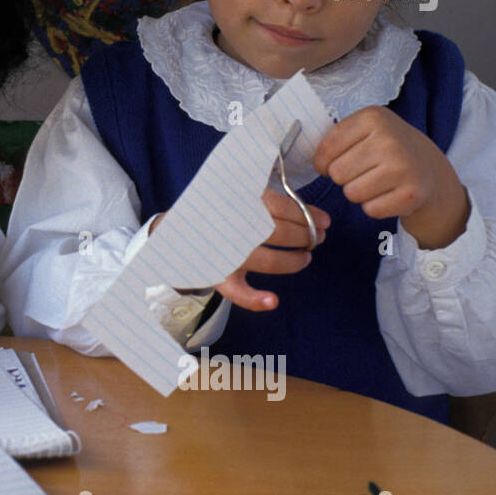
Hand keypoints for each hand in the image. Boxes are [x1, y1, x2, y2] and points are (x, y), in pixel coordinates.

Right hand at [150, 188, 329, 311]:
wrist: (171, 235)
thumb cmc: (211, 214)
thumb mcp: (231, 193)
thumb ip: (260, 195)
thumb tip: (301, 202)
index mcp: (233, 202)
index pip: (279, 206)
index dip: (307, 213)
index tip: (324, 220)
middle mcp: (229, 227)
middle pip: (277, 231)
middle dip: (305, 235)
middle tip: (318, 237)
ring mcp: (223, 253)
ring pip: (267, 260)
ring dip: (293, 260)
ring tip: (306, 256)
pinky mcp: (217, 277)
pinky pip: (237, 293)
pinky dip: (254, 300)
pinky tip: (272, 301)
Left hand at [313, 106, 468, 249]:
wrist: (428, 167)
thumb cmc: (385, 148)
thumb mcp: (363, 129)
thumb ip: (335, 139)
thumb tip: (315, 162)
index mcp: (373, 117)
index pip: (326, 148)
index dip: (322, 162)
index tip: (333, 162)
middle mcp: (390, 139)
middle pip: (337, 173)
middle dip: (344, 177)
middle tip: (364, 171)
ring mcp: (404, 167)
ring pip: (351, 193)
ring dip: (358, 192)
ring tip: (376, 181)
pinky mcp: (412, 194)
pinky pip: (370, 210)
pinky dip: (375, 206)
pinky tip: (389, 193)